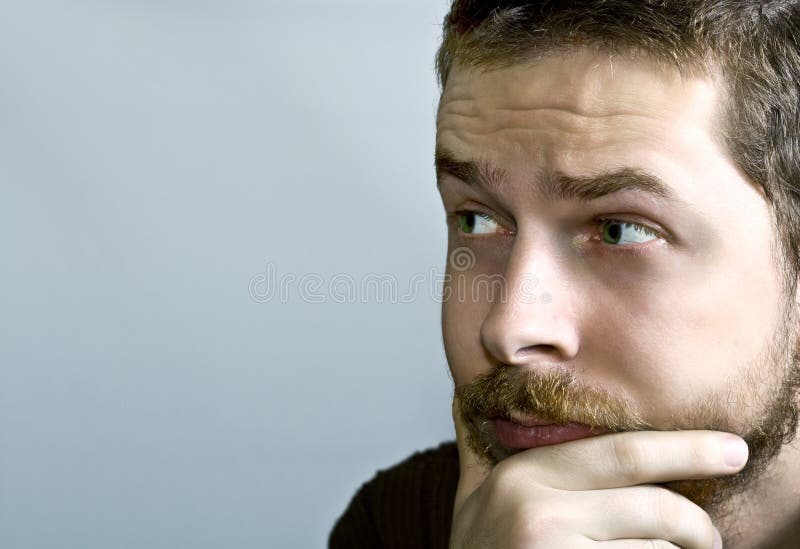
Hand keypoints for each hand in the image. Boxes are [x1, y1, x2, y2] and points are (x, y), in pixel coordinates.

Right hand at [449, 396, 746, 547]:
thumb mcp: (470, 499)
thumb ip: (475, 449)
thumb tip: (464, 395)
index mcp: (522, 476)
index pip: (621, 454)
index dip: (685, 449)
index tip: (731, 449)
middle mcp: (538, 512)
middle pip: (655, 508)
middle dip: (699, 523)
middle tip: (712, 537)